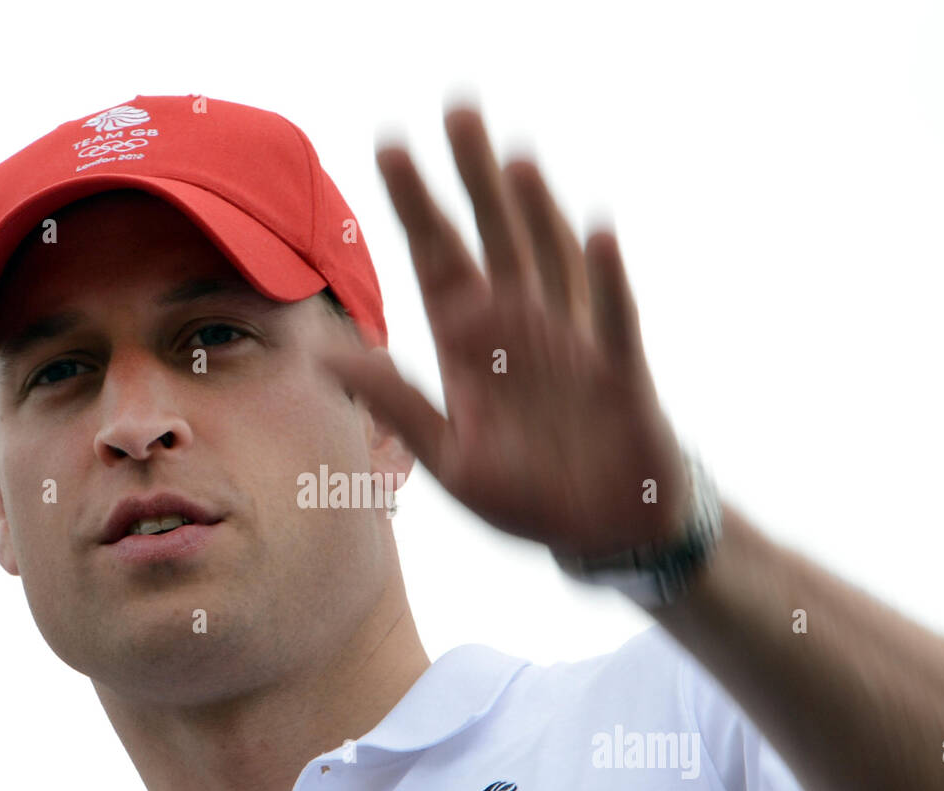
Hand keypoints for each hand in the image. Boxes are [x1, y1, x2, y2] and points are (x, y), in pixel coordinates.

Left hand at [320, 104, 689, 561]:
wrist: (603, 528)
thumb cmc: (527, 493)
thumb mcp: (450, 458)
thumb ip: (396, 405)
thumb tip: (323, 358)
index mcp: (470, 344)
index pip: (436, 260)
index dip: (415, 206)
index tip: (390, 148)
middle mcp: (519, 326)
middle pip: (491, 238)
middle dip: (472, 179)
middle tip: (455, 110)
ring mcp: (571, 340)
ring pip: (550, 261)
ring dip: (532, 213)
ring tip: (511, 160)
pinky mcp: (619, 370)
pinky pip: (612, 319)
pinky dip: (605, 281)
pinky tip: (596, 235)